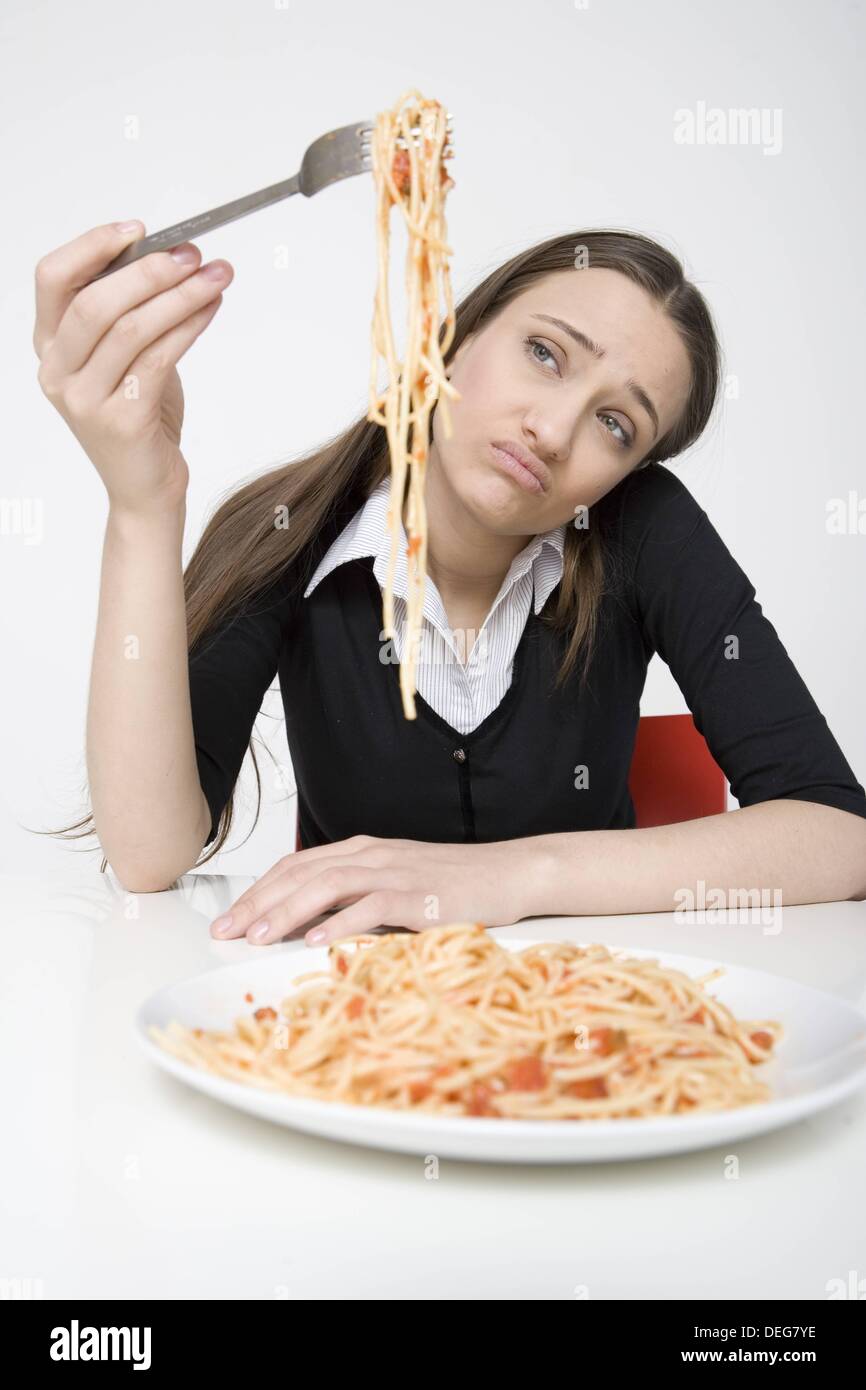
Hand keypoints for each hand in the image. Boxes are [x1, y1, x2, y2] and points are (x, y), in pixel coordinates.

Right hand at [33, 221, 232, 516]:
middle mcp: (57, 372)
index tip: (139, 229)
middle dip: (149, 270)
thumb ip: (129, 313)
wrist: (145, 489)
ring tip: (217, 275)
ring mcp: (84, 400)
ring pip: (132, 329)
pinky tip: (212, 309)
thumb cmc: (139, 418)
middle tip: (192, 254)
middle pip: (96, 302)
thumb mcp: (124, 358)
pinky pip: (159, 359)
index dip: (93, 246)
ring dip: (180, 295)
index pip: (53, 279)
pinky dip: (190, 326)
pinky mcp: (121, 421)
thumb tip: (167, 256)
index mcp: (49, 347)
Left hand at [208, 834, 555, 945]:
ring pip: (328, 886)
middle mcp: (371, 855)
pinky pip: (374, 906)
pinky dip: (342, 923)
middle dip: (258, 904)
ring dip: (288, 913)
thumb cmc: (451, 884)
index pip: (295, 867)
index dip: (257, 892)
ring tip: (258, 938)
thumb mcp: (394, 883)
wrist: (507, 872)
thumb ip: (354, 896)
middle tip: (225, 934)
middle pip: (301, 874)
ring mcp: (396, 873)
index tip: (227, 921)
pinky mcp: (421, 895)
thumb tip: (308, 923)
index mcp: (361, 851)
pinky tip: (318, 941)